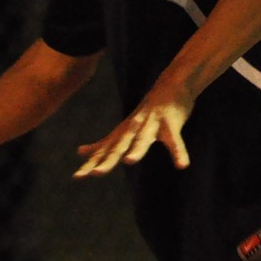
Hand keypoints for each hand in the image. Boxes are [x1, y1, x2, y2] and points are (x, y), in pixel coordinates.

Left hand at [74, 79, 193, 178]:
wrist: (172, 82)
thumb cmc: (146, 111)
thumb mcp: (124, 128)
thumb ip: (105, 143)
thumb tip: (79, 152)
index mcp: (123, 132)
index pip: (104, 150)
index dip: (91, 163)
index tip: (77, 177)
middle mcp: (133, 127)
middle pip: (119, 146)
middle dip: (107, 160)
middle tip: (96, 174)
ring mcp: (151, 123)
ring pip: (143, 138)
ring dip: (137, 149)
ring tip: (130, 161)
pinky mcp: (170, 122)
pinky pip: (175, 140)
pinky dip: (178, 152)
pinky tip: (182, 165)